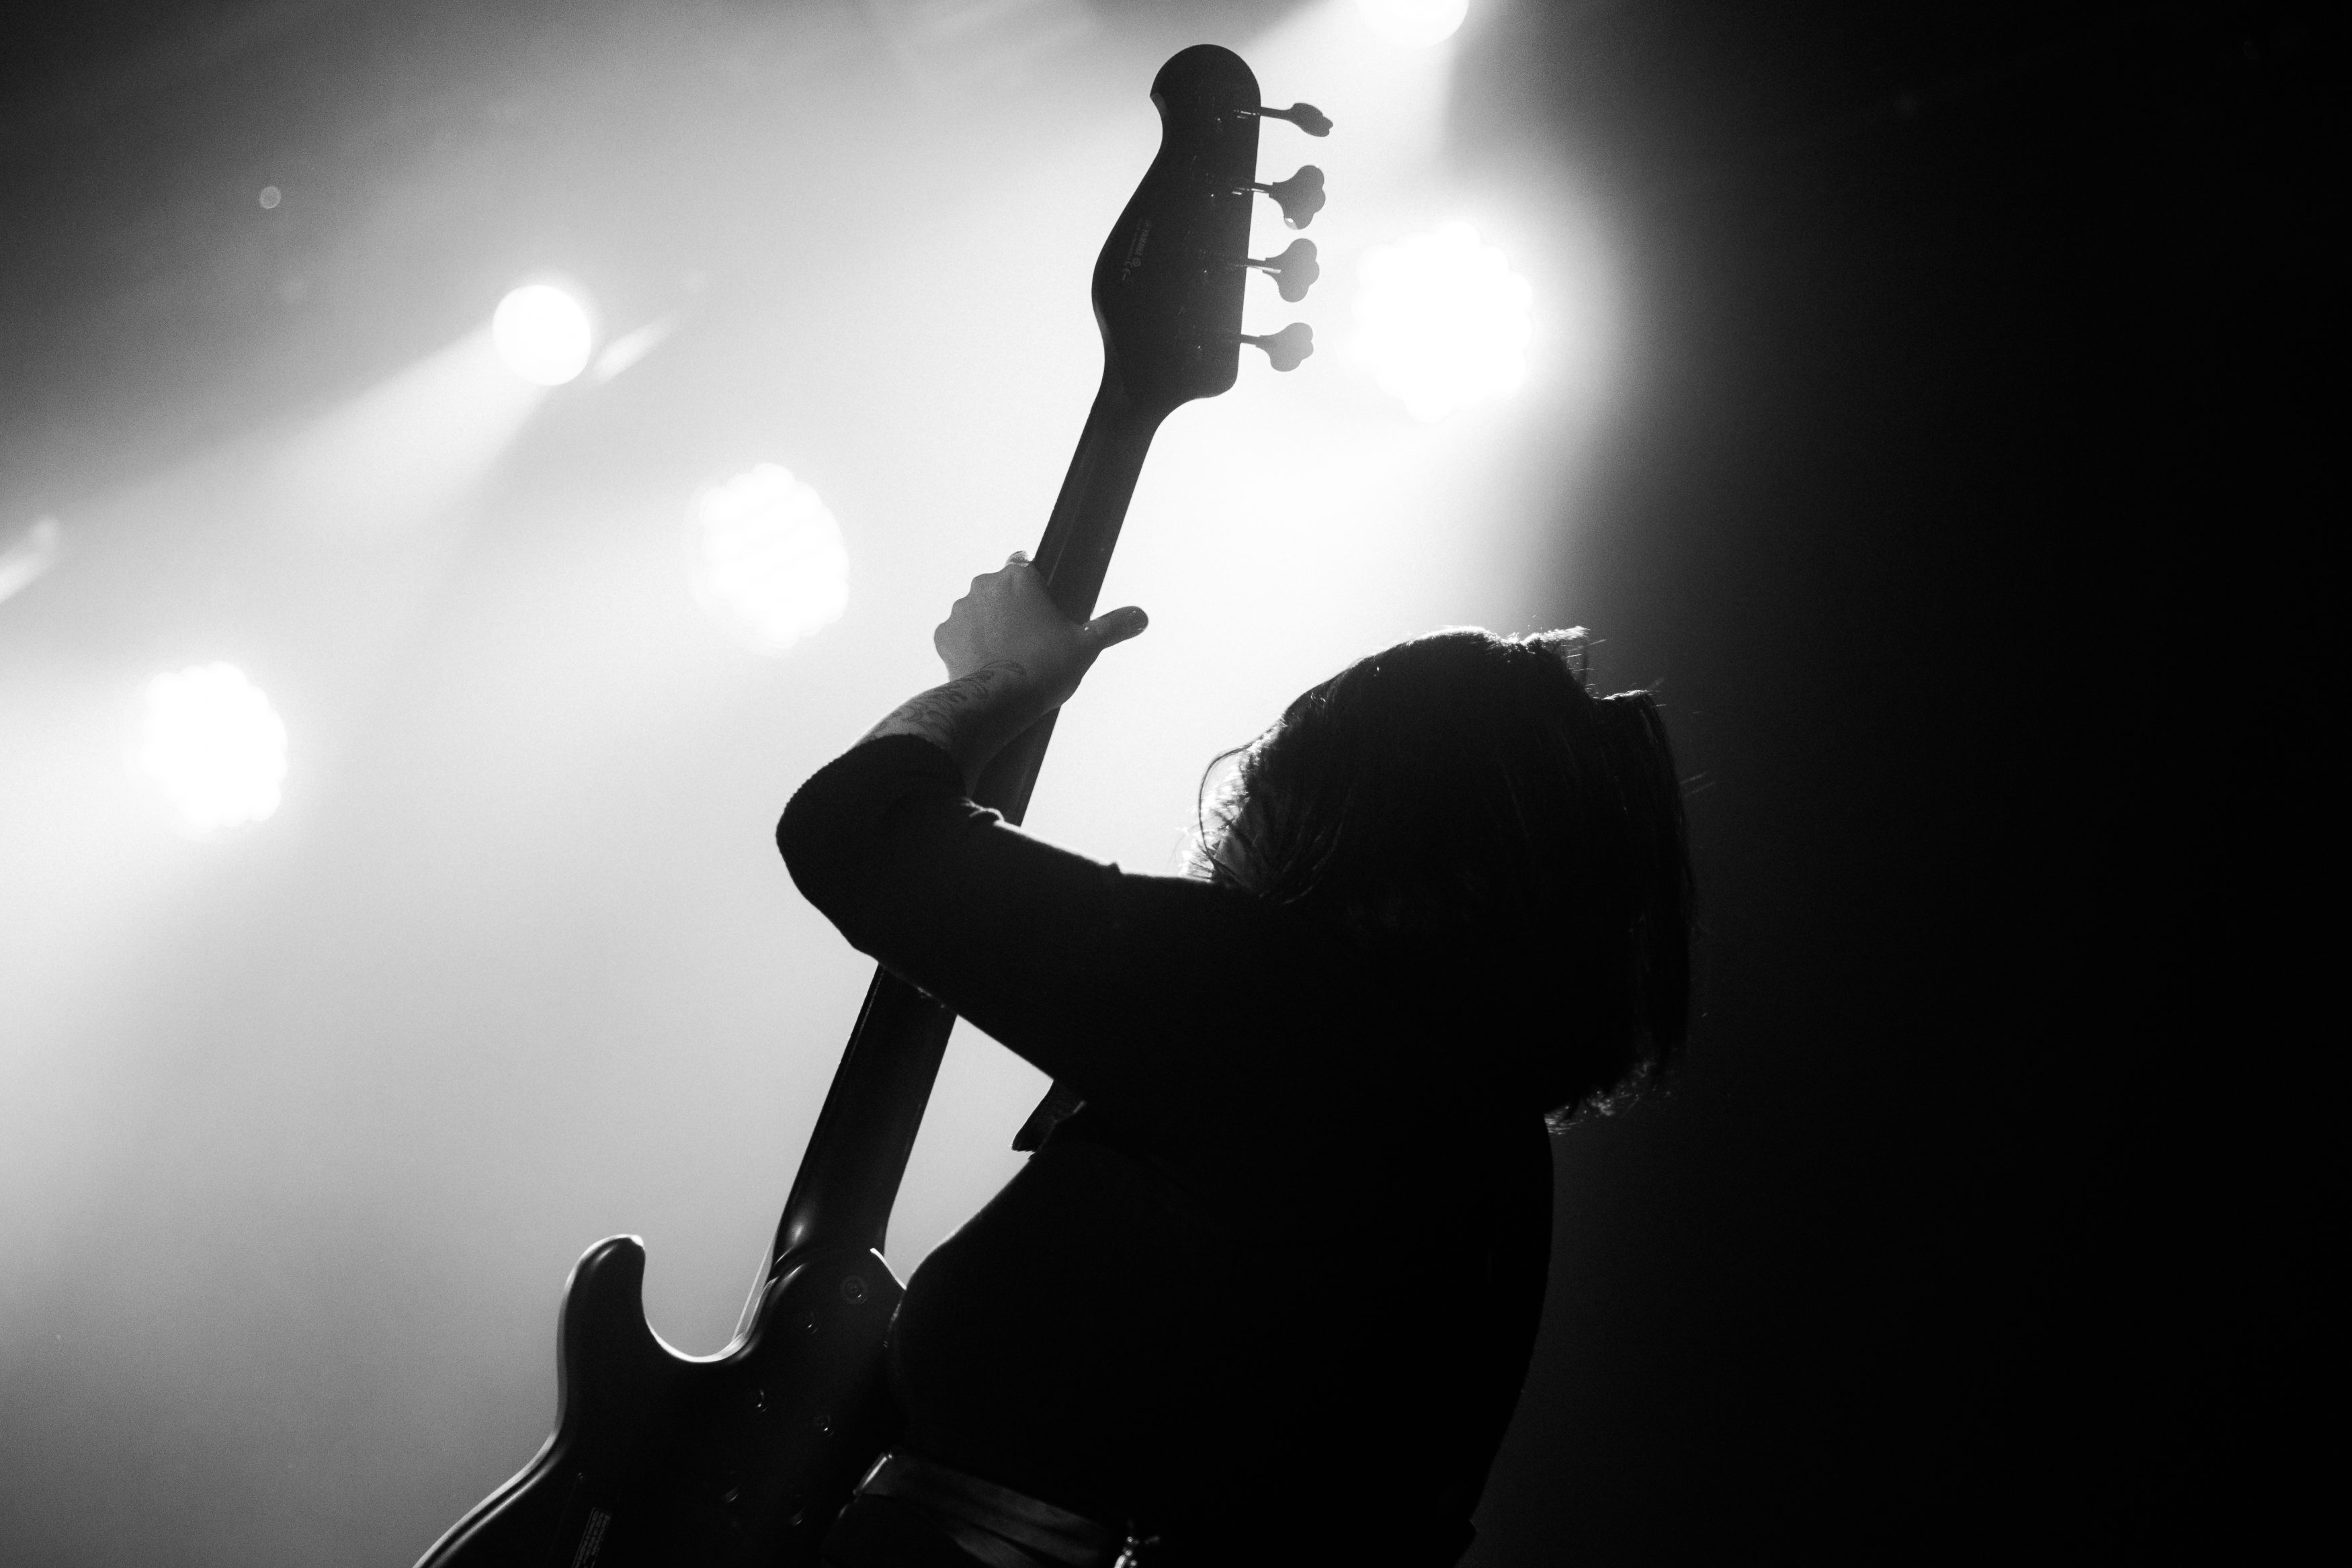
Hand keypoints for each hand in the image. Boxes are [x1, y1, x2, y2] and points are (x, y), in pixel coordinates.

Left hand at [934, 552, 1147, 711]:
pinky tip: (986, 665)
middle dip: (1012, 609)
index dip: (1034, 588)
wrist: (999, 702)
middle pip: (1000, 590)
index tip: (1041, 610)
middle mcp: (985, 586)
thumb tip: (1141, 617)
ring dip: (989, 627)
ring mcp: (961, 610)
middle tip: (1030, 641)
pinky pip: (957, 635)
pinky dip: (969, 646)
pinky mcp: (944, 635)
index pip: (1024, 566)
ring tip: (1008, 657)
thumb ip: (1112, 626)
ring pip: (977, 611)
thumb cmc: (1044, 669)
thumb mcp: (1086, 645)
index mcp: (1020, 579)